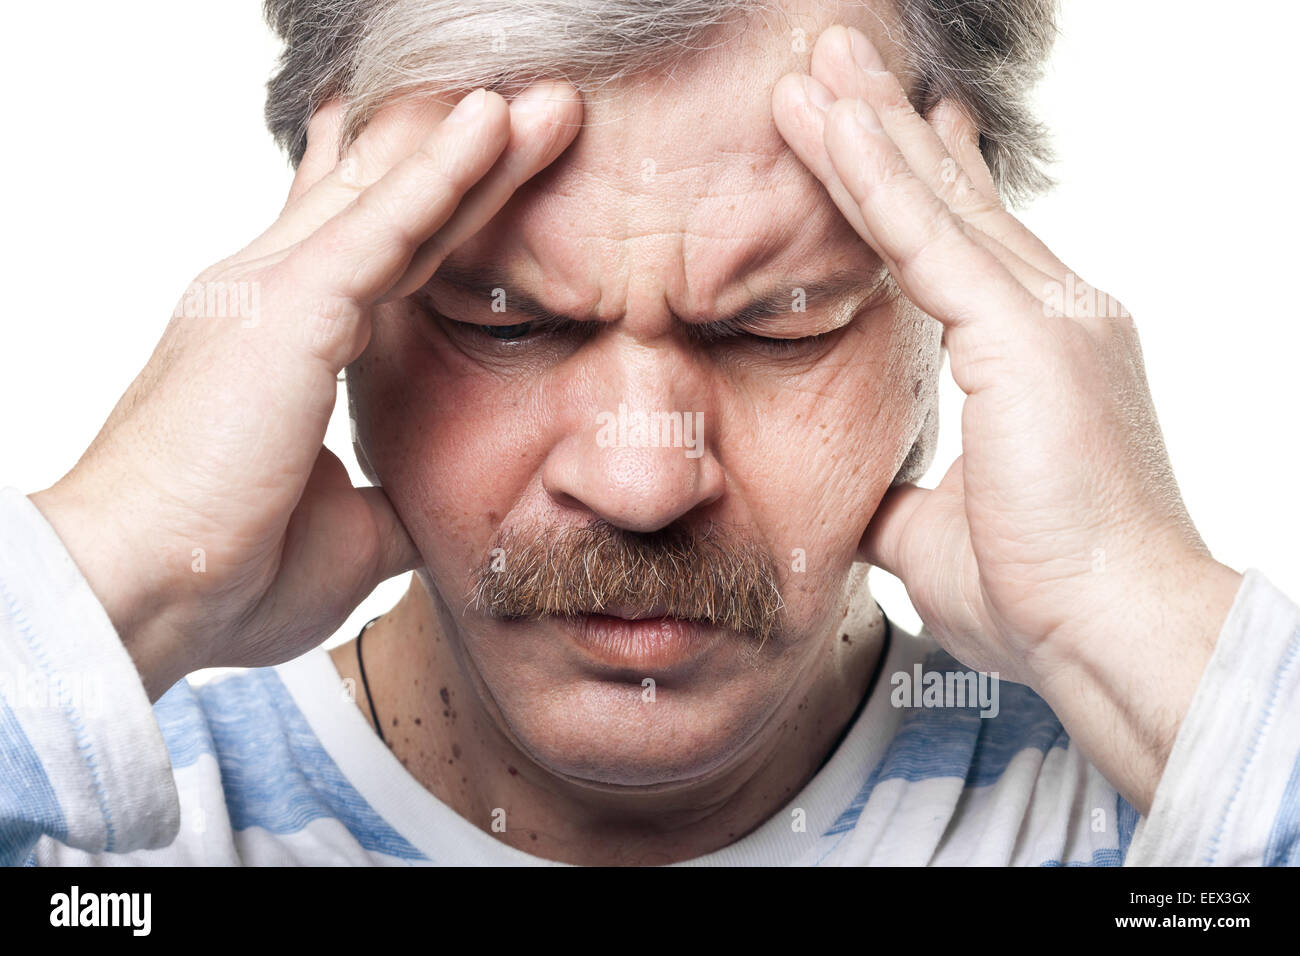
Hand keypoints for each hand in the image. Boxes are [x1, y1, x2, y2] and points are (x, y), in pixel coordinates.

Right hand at [32, 83, 582, 700]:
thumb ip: (381, 499)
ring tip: (541, 102)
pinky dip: (445, 171)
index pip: (368, 254)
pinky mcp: (290, 305)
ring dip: (474, 147)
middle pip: (388, 207)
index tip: (474, 164)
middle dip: (460, 158)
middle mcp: (273, 297)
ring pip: (395, 197)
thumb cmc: (223, 574)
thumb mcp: (340, 534)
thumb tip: (416, 509)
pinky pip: (388, 223)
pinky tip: (495, 125)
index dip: (424, 207)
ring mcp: (278, 291)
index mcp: (280, 344)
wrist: (144, 596)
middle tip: (526, 106)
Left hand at [772, 26, 1241, 808]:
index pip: (966, 248)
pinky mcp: (1025, 330)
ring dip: (866, 128)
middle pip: (949, 203)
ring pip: (932, 201)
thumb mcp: (939, 536)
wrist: (1111, 636)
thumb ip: (902, 495)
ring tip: (816, 64)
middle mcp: (1055, 315)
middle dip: (885, 132)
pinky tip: (829, 121)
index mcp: (1039, 356)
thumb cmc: (1044, 598)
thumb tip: (866, 492)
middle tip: (835, 68)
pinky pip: (923, 234)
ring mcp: (1049, 313)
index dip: (920, 184)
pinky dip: (871, 174)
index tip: (882, 137)